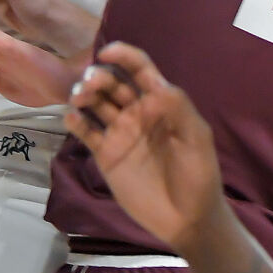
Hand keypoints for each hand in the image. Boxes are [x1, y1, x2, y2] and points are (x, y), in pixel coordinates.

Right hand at [64, 42, 223, 252]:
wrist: (188, 219)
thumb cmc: (198, 175)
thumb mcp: (196, 138)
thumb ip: (178, 107)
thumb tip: (155, 85)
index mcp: (160, 103)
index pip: (139, 69)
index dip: (123, 56)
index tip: (106, 53)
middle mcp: (137, 112)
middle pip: (112, 84)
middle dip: (98, 76)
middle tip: (90, 84)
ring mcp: (120, 133)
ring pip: (95, 103)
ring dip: (84, 94)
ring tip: (79, 98)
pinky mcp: (106, 155)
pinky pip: (87, 132)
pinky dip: (76, 121)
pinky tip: (73, 118)